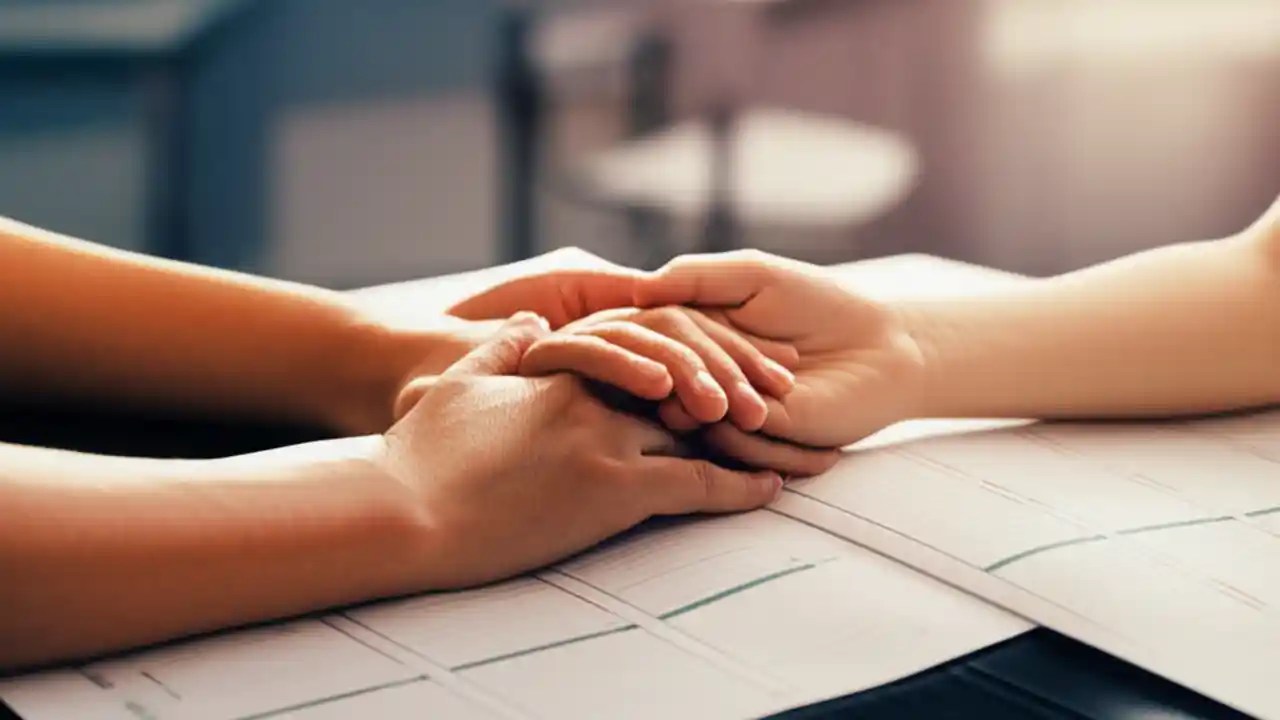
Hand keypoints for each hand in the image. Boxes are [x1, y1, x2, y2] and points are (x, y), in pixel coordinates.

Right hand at [377, 314, 783, 588]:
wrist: (405, 512)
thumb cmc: (421, 453)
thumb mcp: (462, 385)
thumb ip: (503, 350)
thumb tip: (531, 329)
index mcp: (563, 369)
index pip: (648, 348)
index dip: (696, 354)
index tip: (732, 360)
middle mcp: (594, 396)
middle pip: (685, 382)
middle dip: (737, 386)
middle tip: (785, 393)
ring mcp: (605, 440)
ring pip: (699, 426)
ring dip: (750, 434)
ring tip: (794, 440)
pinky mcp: (610, 489)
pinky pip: (693, 483)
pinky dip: (737, 486)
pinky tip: (768, 487)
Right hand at [633, 251, 926, 472]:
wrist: (883, 343)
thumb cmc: (821, 301)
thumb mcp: (752, 276)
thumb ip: (696, 278)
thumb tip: (636, 287)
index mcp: (700, 335)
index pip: (655, 339)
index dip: (649, 336)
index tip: (649, 333)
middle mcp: (709, 375)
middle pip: (667, 381)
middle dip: (678, 374)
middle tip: (682, 372)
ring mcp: (733, 410)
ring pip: (691, 416)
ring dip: (705, 403)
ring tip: (727, 396)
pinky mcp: (763, 438)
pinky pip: (729, 440)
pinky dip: (735, 426)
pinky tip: (757, 408)